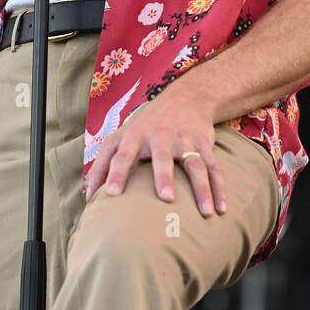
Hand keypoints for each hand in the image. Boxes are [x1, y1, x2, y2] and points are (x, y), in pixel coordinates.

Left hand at [83, 86, 227, 216]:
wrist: (186, 97)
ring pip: (195, 163)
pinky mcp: (204, 143)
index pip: (122, 155)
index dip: (116, 173)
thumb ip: (102, 165)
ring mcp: (185, 139)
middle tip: (166, 199)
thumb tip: (87, 195)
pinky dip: (219, 187)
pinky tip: (222, 208)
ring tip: (205, 212)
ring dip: (201, 188)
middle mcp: (160, 136)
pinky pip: (214, 166)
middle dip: (164, 177)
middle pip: (162, 156)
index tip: (112, 195)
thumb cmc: (144, 125)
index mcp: (135, 135)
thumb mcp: (120, 136)